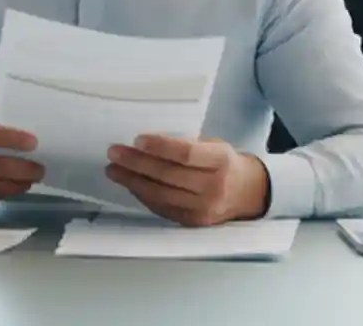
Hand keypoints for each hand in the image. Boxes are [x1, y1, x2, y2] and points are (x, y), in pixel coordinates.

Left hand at [105, 135, 269, 226]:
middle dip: (136, 163)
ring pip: (161, 195)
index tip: (137, 139)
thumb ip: (186, 145)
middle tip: (114, 153)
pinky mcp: (192, 222)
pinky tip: (130, 184)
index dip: (160, 147)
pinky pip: (162, 208)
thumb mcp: (214, 146)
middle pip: (168, 175)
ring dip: (132, 181)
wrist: (248, 193)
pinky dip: (143, 195)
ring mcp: (203, 209)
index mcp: (221, 161)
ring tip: (113, 170)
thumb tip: (146, 144)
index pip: (186, 154)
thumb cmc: (225, 163)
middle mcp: (213, 187)